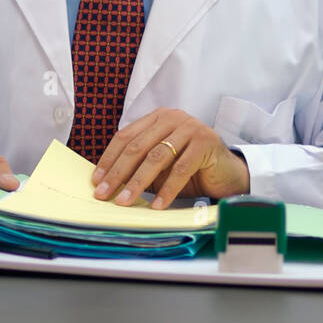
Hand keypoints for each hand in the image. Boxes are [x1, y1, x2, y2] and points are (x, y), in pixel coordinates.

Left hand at [91, 108, 250, 209]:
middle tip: (104, 194)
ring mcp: (190, 127)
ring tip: (125, 201)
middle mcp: (173, 118)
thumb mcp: (160, 165)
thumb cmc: (191, 169)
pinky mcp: (205, 142)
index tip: (96, 180)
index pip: (126, 137)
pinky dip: (167, 189)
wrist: (227, 173)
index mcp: (158, 118)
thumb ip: (139, 166)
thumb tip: (108, 183)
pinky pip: (180, 169)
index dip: (109, 159)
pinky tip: (157, 205)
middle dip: (118, 173)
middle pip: (137, 146)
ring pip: (156, 157)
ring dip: (137, 182)